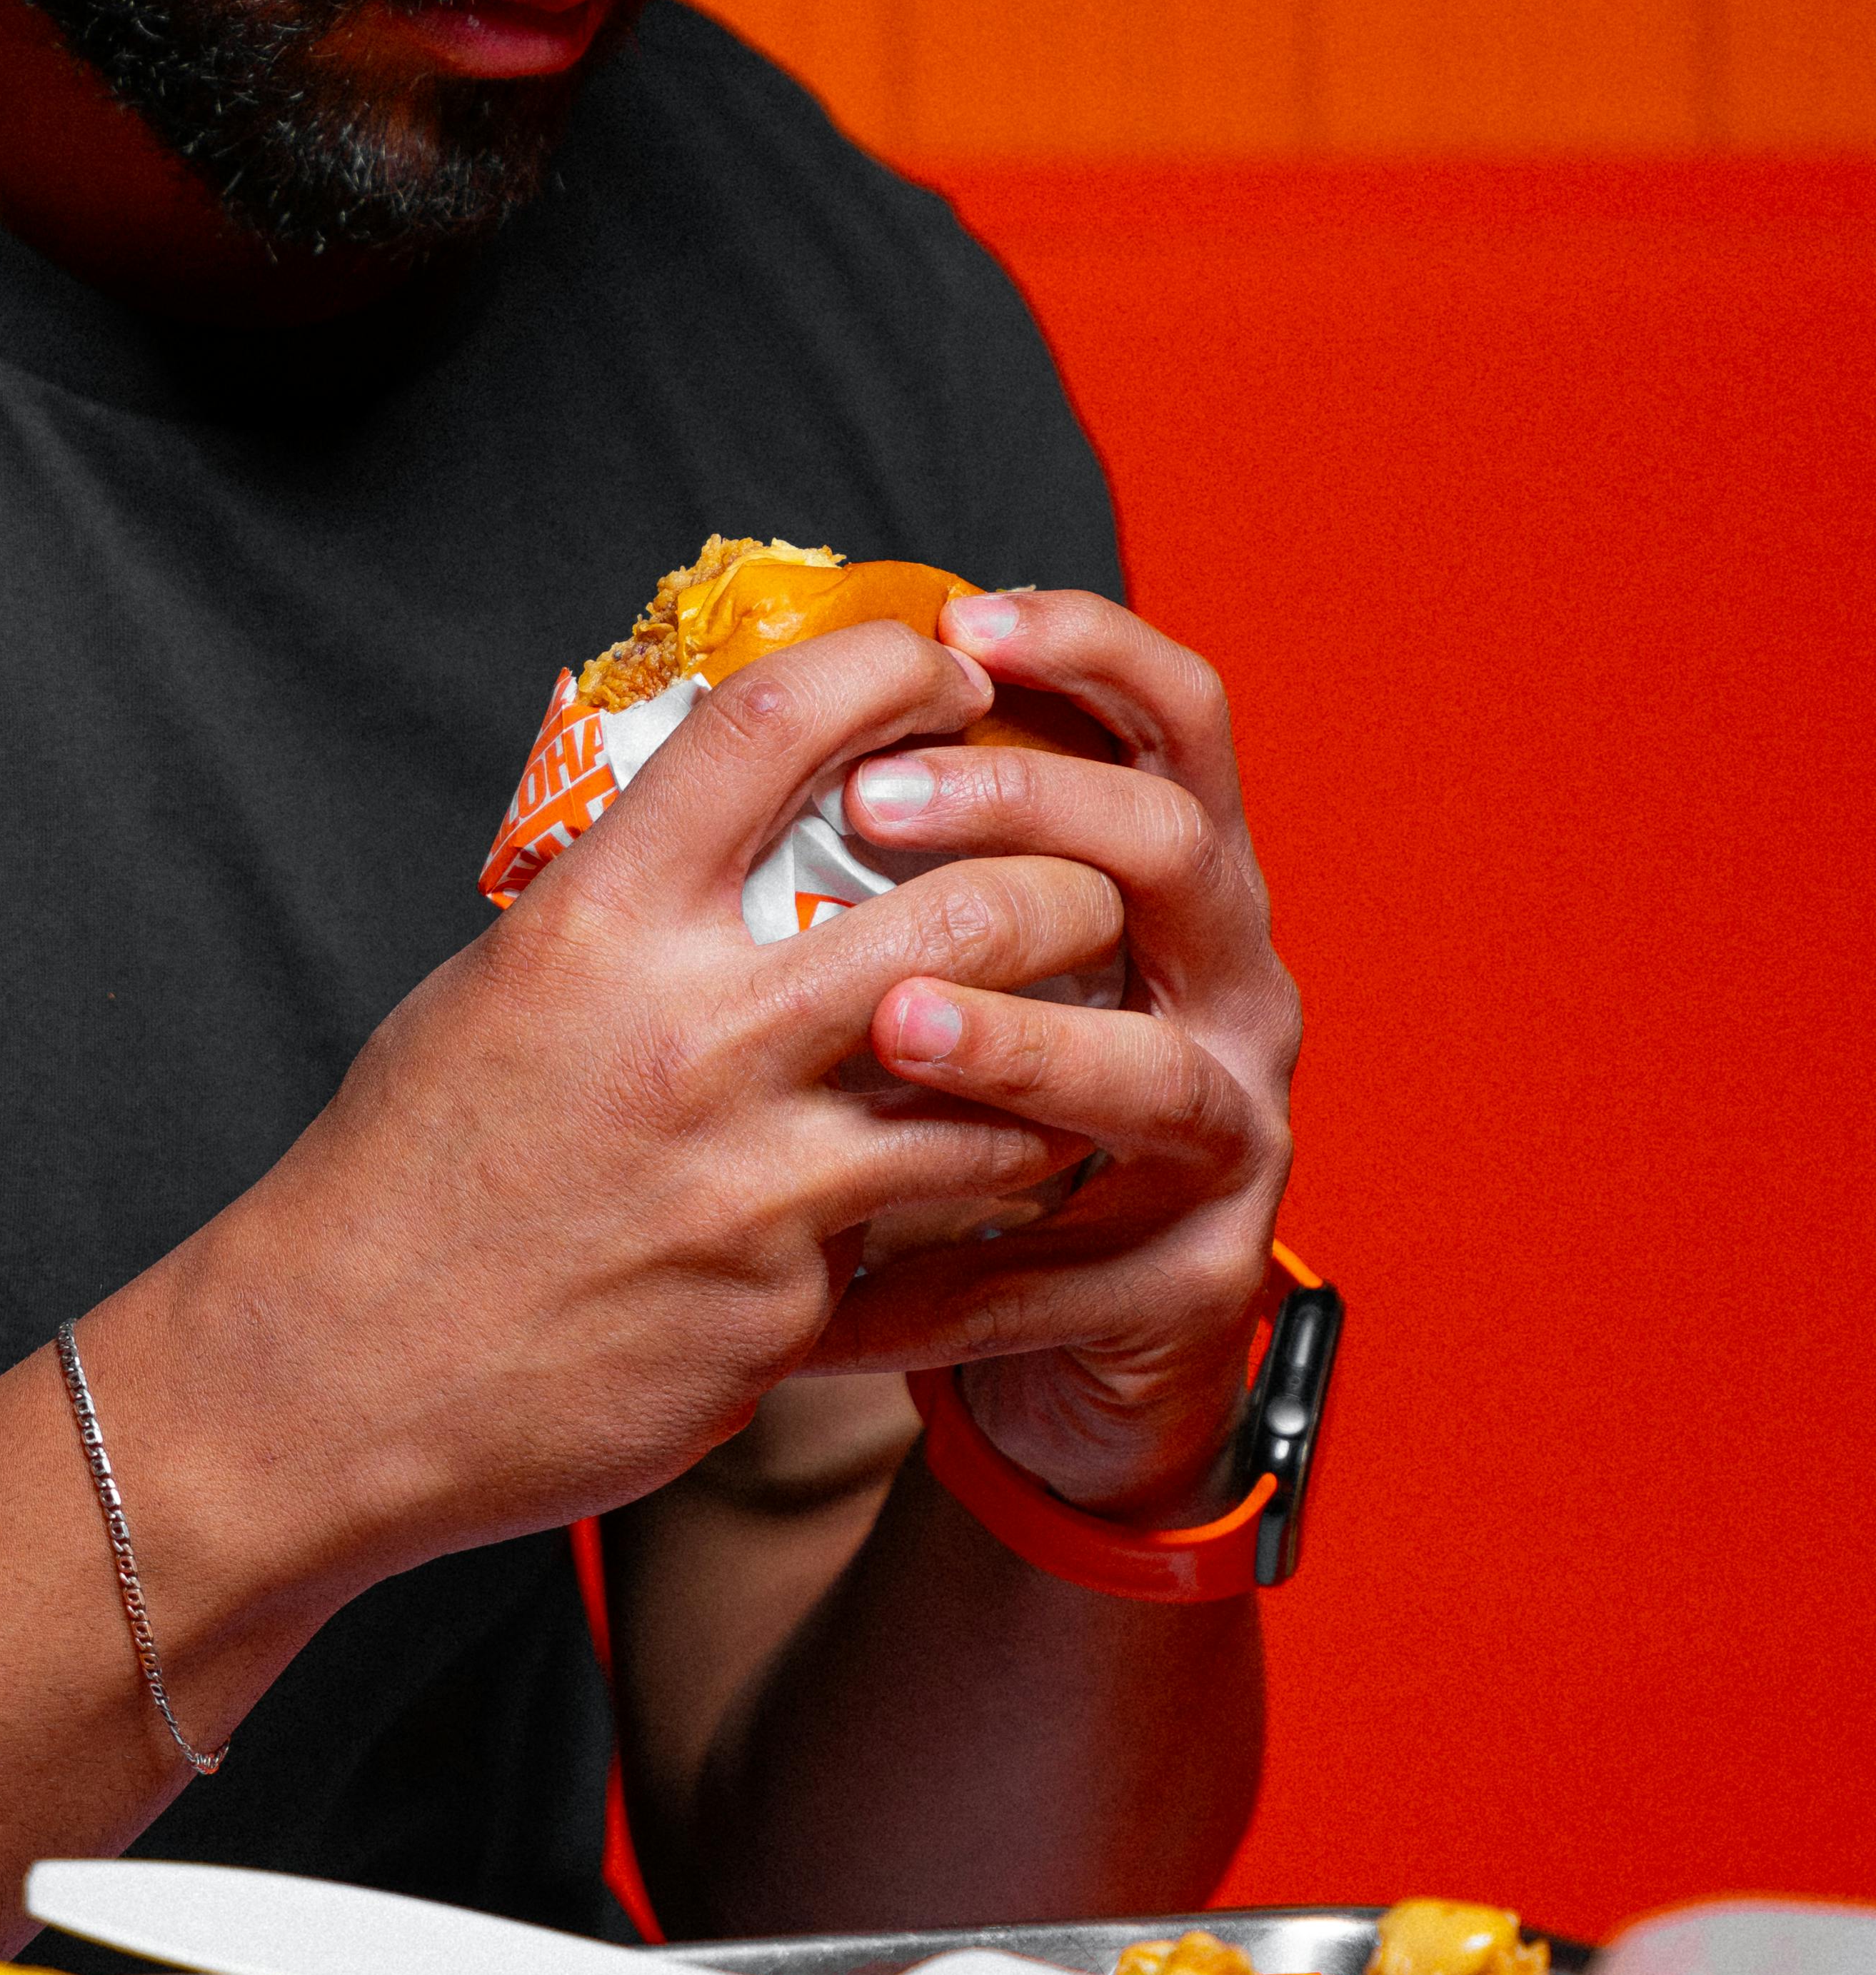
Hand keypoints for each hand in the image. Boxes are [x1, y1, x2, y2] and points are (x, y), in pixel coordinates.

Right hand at [198, 617, 1126, 1573]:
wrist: (333, 1377)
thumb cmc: (408, 1175)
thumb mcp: (496, 990)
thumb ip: (626, 911)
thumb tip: (735, 828)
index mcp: (599, 924)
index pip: (777, 722)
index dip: (892, 668)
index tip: (945, 673)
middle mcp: (688, 1038)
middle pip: (967, 910)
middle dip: (1068, 886)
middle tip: (1088, 886)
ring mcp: (749, 1184)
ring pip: (996, 1089)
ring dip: (1061, 1058)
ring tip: (1077, 1040)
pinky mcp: (784, 1309)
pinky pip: (926, 1238)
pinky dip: (967, 1204)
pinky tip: (986, 1187)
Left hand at [814, 588, 1300, 1519]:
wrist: (1052, 1356)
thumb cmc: (972, 1124)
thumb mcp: (962, 971)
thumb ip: (905, 870)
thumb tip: (740, 729)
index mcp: (1177, 894)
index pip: (1175, 723)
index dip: (1091, 651)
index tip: (961, 619)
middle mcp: (1230, 993)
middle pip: (1172, 855)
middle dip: (1030, 811)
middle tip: (870, 802)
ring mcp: (1234, 1138)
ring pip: (1154, 1074)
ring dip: (1021, 1043)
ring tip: (890, 1028)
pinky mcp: (1196, 1287)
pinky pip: (1067, 1273)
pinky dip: (945, 1276)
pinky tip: (831, 1282)